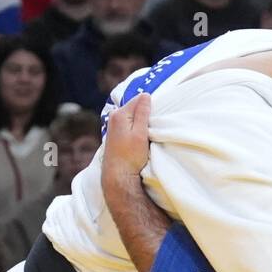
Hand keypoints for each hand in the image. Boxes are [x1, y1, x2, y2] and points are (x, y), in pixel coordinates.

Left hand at [101, 91, 152, 209]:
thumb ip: (142, 113)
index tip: (158, 117)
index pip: (139, 99)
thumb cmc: (130, 157)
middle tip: (154, 126)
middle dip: (145, 113)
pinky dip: (135, 128)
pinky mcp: (114, 134)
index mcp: (120, 114)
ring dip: (140, 121)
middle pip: (134, 107)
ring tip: (147, 133)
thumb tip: (146, 95)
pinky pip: (128, 124)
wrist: (118, 176)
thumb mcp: (140, 133)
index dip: (151, 106)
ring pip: (132, 117)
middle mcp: (113, 117)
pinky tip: (139, 138)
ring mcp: (113, 125)